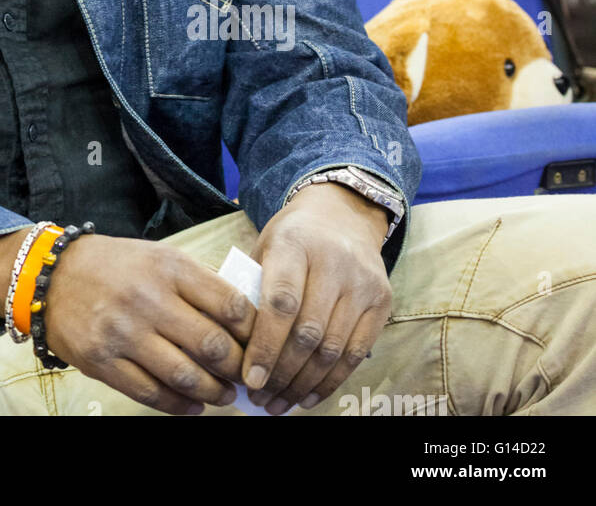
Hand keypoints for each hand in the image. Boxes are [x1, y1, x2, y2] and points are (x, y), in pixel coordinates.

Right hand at [43, 234, 256, 414]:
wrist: (52, 275)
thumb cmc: (115, 265)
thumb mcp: (159, 256)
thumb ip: (198, 283)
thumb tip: (245, 318)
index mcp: (168, 267)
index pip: (230, 305)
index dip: (255, 332)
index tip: (262, 344)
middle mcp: (147, 298)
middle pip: (213, 345)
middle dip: (239, 369)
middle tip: (248, 377)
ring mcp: (124, 333)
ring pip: (186, 377)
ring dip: (214, 393)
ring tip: (224, 395)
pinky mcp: (103, 361)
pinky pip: (152, 394)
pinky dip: (180, 406)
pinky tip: (193, 406)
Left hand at [241, 183, 392, 413]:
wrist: (343, 213)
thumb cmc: (292, 237)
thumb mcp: (265, 247)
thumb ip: (253, 288)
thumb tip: (232, 347)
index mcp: (295, 243)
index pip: (281, 302)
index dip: (265, 345)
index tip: (249, 378)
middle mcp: (334, 262)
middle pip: (308, 332)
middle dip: (282, 373)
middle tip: (261, 397)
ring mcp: (363, 283)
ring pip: (333, 348)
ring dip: (304, 383)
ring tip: (279, 403)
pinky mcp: (383, 301)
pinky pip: (357, 352)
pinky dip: (331, 381)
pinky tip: (308, 396)